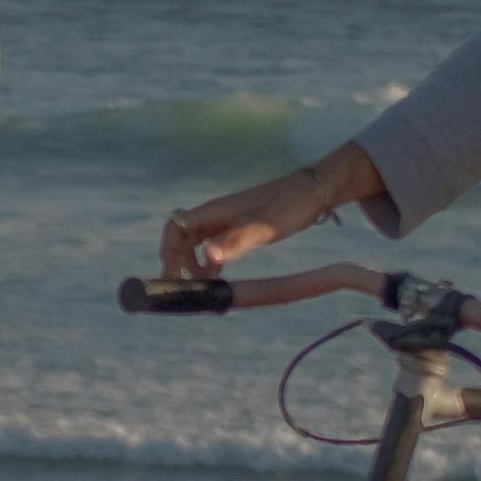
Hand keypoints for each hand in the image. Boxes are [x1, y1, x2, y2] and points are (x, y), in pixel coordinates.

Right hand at [161, 143, 387, 278]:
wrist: (312, 192)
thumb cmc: (288, 207)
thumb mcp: (262, 228)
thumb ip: (235, 242)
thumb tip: (208, 259)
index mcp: (215, 211)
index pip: (175, 228)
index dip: (168, 251)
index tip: (171, 277)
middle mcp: (215, 215)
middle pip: (180, 237)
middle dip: (176, 261)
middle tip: (182, 288)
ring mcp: (226, 221)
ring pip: (195, 243)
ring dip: (192, 264)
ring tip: (201, 287)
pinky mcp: (238, 228)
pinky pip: (213, 246)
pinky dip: (209, 263)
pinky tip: (217, 278)